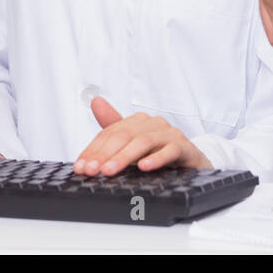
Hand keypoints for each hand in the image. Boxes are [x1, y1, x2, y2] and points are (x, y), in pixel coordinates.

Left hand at [73, 97, 212, 175]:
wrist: (191, 162)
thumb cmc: (159, 152)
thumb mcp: (133, 143)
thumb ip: (113, 126)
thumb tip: (95, 101)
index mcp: (138, 121)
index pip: (110, 133)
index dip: (93, 149)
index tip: (81, 167)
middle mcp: (153, 123)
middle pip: (124, 135)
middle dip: (104, 154)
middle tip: (91, 171)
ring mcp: (170, 134)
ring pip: (144, 142)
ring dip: (124, 157)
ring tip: (109, 171)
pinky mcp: (184, 147)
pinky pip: (170, 150)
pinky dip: (156, 158)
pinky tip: (144, 167)